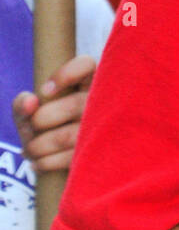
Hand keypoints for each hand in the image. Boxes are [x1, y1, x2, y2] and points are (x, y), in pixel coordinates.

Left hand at [12, 55, 96, 172]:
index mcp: (91, 82)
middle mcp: (104, 103)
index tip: (45, 91)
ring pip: (68, 135)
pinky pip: (70, 158)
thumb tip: (30, 101)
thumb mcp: (31, 115)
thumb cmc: (47, 130)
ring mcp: (105, 129)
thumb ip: (22, 104)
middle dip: (42, 119)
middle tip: (33, 127)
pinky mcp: (100, 153)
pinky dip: (47, 162)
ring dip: (40, 145)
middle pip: (74, 105)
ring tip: (30, 150)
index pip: (86, 66)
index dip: (66, 75)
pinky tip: (38, 163)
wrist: (61, 162)